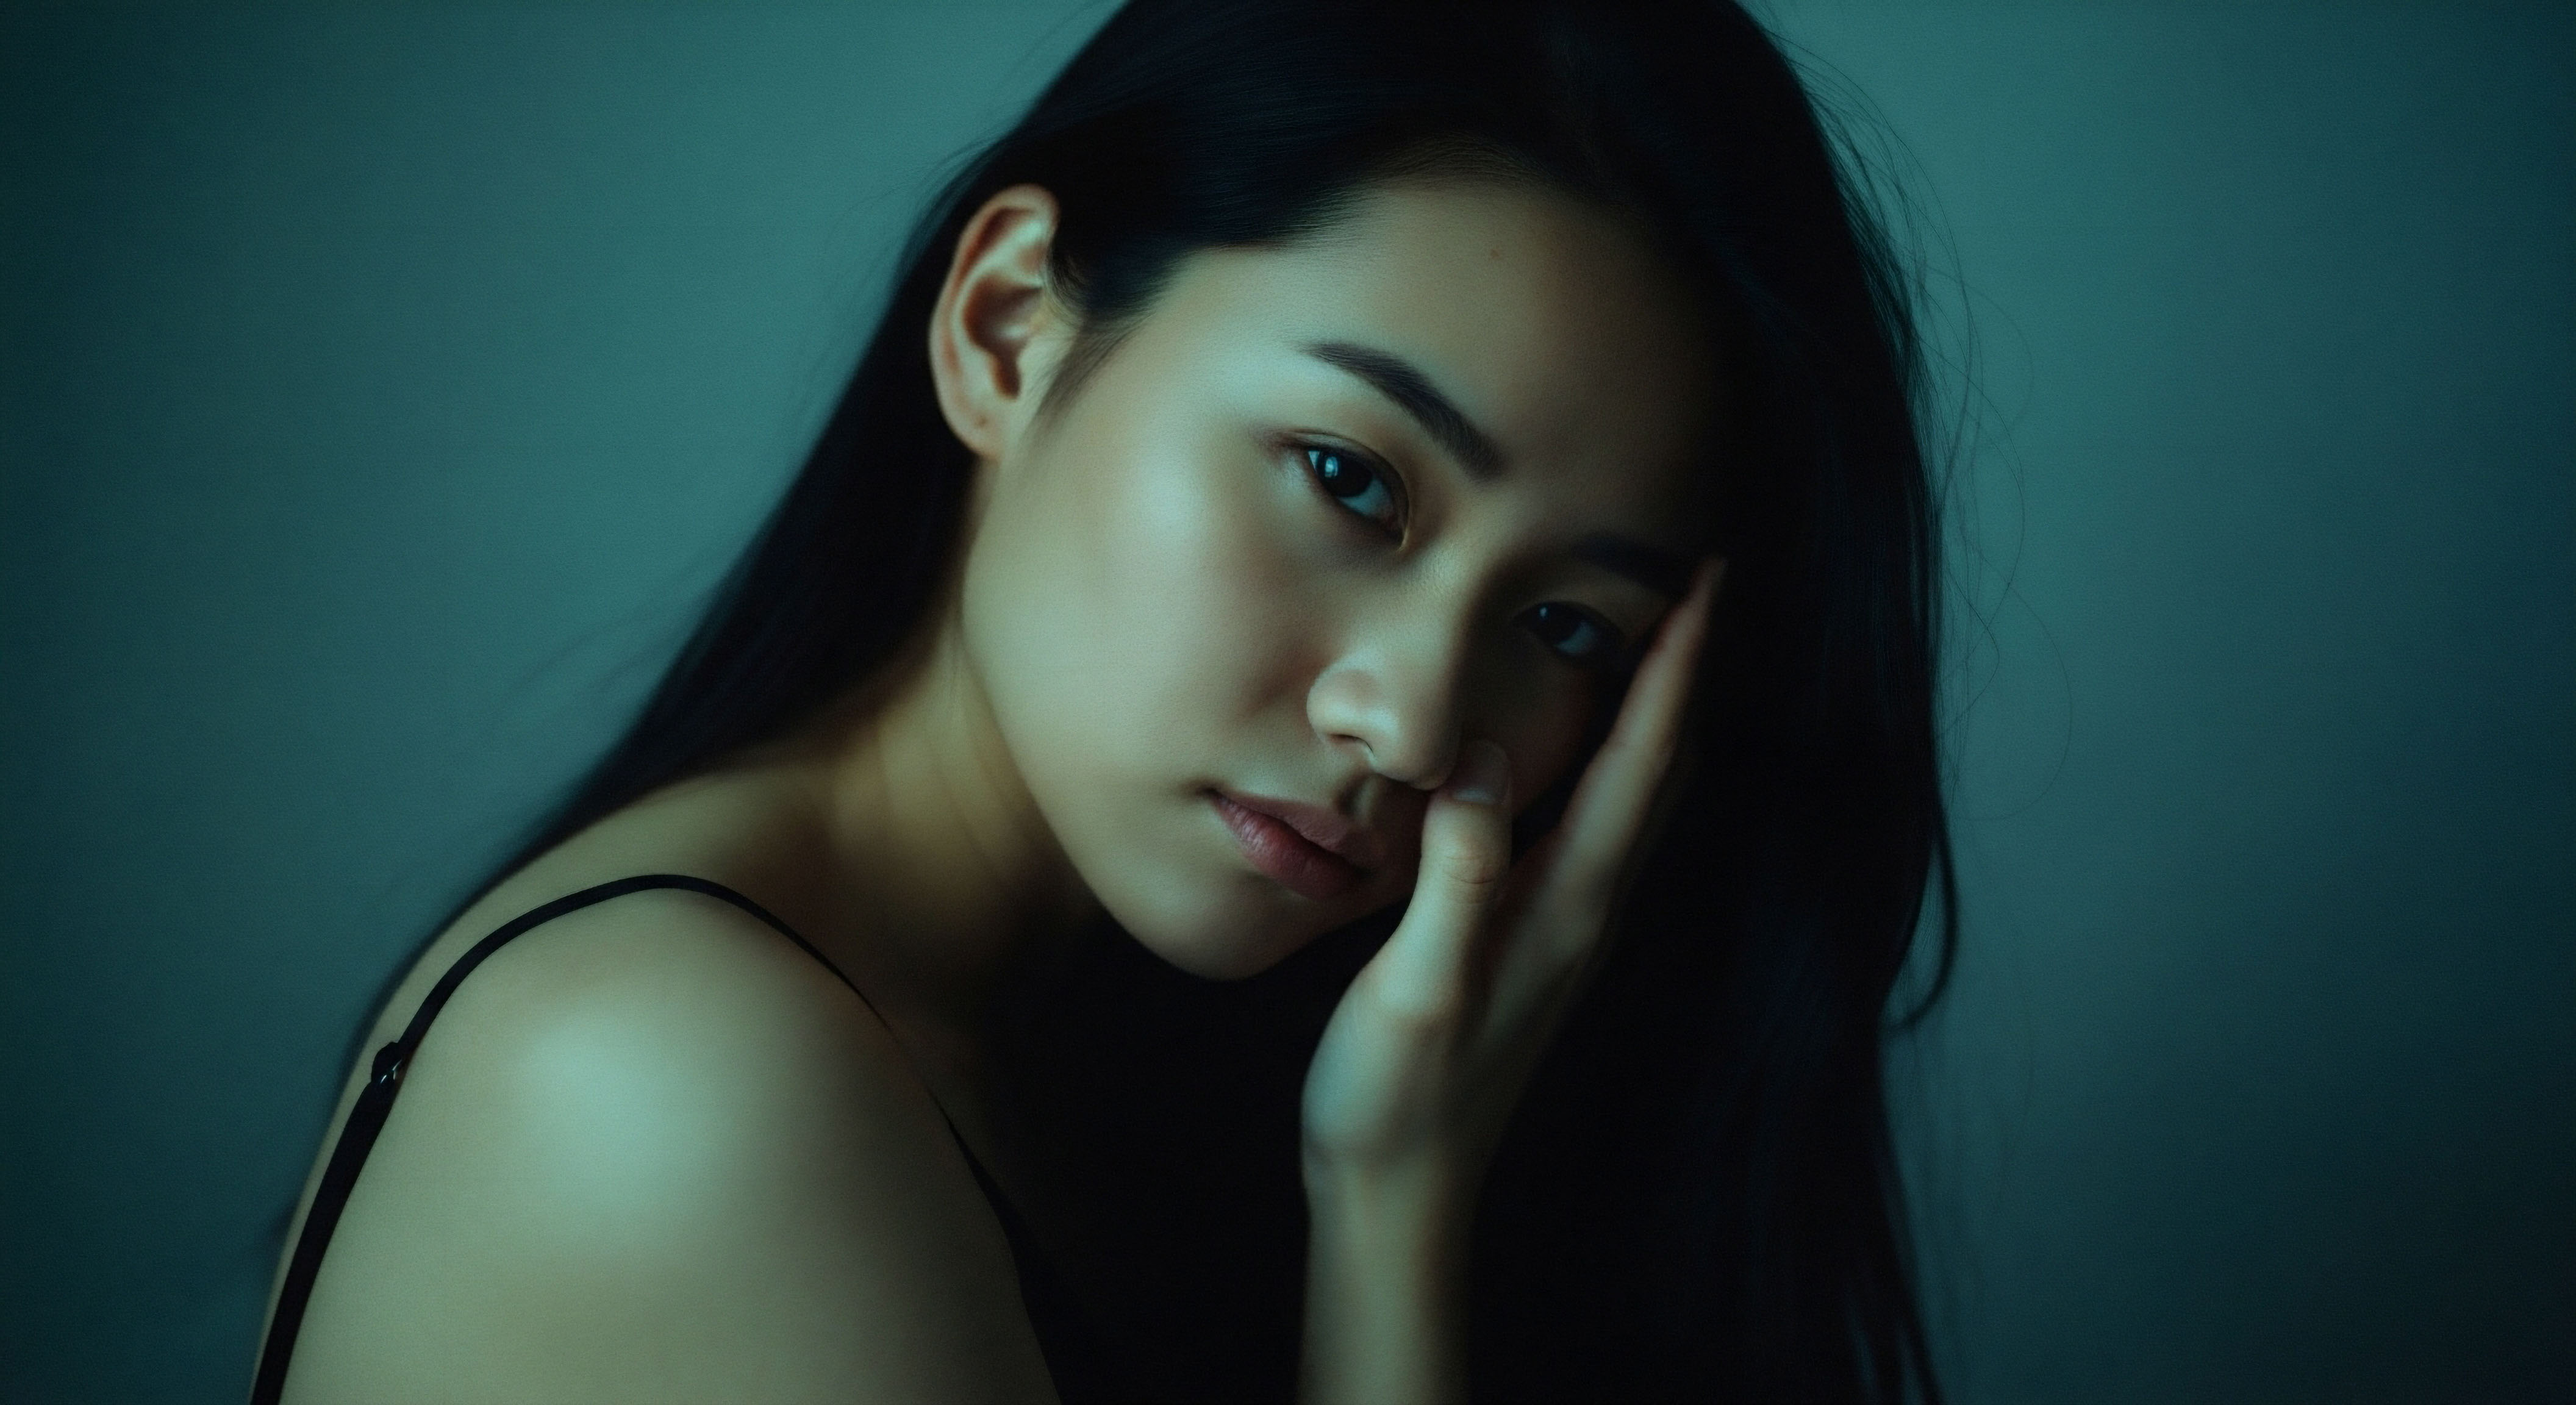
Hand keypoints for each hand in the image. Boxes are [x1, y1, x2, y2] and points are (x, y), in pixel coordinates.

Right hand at [1299, 559, 1723, 1203]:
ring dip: (1648, 709)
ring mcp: (1563, 925)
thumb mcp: (1417, 985)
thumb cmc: (1399, 1098)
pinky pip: (1587, 822)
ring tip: (1648, 633)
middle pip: (1657, 767)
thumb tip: (1472, 760)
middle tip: (1691, 580)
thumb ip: (1454, 876)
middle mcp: (1584, 907)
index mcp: (1567, 904)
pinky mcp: (1530, 936)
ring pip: (1629, 793)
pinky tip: (1572, 741)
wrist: (1401, 1190)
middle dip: (1680, 670)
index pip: (1642, 762)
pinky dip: (1602, 758)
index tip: (1705, 578)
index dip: (1676, 666)